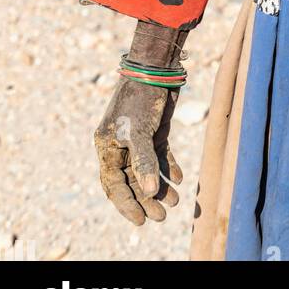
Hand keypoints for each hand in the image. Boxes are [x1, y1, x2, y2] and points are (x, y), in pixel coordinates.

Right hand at [94, 19, 187, 224]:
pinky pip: (160, 155)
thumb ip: (144, 162)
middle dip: (146, 199)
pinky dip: (170, 167)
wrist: (155, 66)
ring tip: (176, 202)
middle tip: (162, 216)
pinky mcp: (155, 130)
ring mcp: (138, 138)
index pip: (114, 184)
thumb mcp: (139, 131)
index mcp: (108, 146)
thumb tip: (151, 191)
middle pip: (132, 180)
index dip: (126, 204)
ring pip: (148, 170)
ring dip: (161, 186)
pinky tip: (180, 179)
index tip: (140, 221)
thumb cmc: (141, 97)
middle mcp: (121, 145)